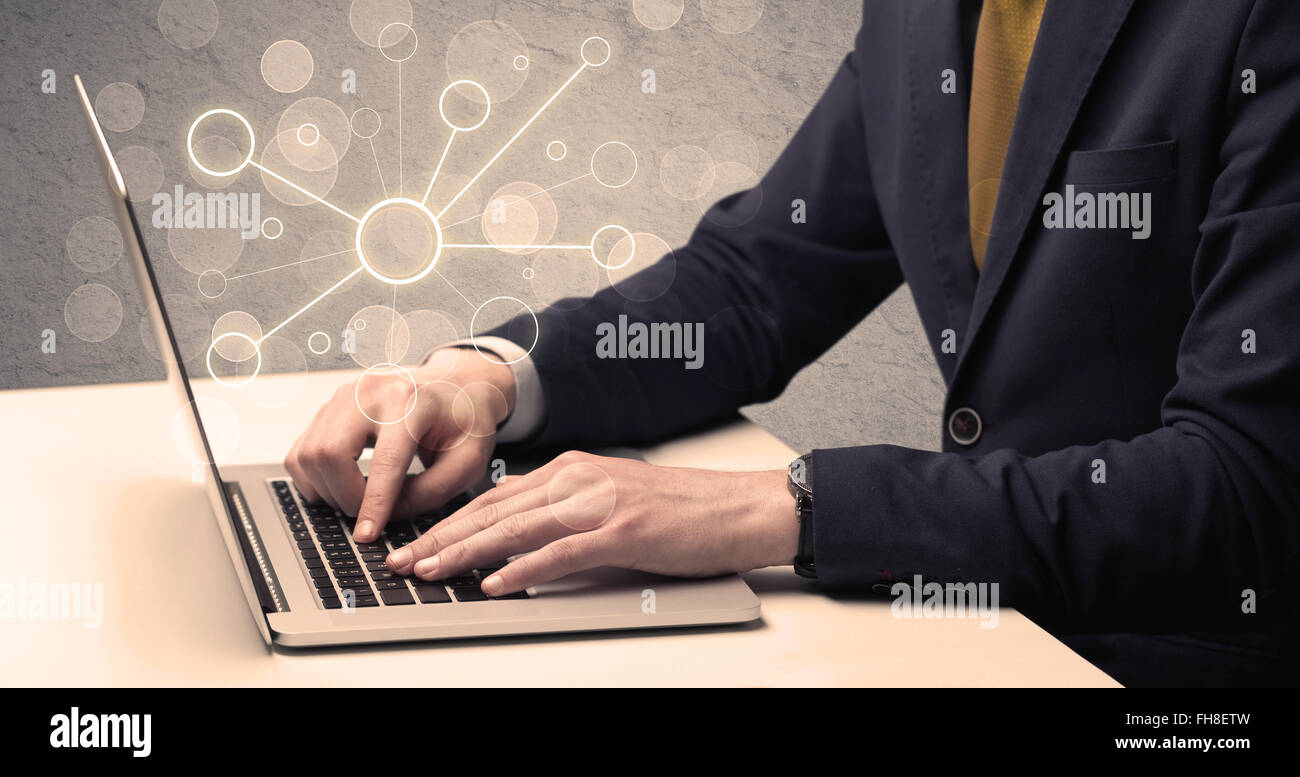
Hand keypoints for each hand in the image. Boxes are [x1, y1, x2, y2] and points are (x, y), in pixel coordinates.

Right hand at [285, 347, 515, 542]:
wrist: (455, 387)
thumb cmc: (465, 424)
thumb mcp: (466, 462)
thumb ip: (428, 494)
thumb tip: (383, 520)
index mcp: (411, 402)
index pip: (384, 461)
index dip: (373, 504)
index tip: (366, 536)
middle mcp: (370, 393)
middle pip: (330, 454)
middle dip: (344, 497)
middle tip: (368, 515)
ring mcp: (344, 397)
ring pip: (309, 455)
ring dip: (327, 491)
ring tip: (358, 499)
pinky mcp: (328, 408)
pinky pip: (300, 453)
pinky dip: (314, 480)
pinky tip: (341, 485)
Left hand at [385, 451, 798, 595]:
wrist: (735, 509)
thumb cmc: (678, 510)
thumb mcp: (610, 498)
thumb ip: (564, 508)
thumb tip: (516, 530)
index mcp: (571, 469)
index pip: (494, 497)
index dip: (449, 521)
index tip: (415, 542)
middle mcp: (577, 479)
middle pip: (493, 511)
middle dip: (441, 537)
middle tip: (402, 561)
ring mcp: (598, 503)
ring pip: (515, 529)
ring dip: (466, 552)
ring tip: (430, 572)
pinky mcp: (621, 531)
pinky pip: (560, 553)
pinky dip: (522, 570)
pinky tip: (496, 584)